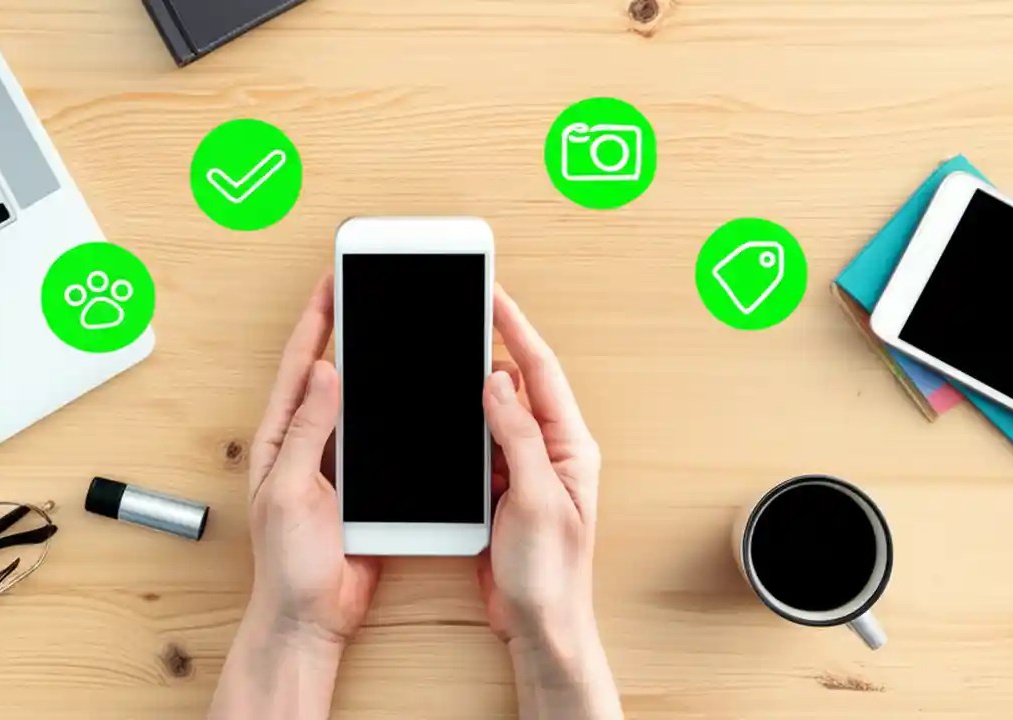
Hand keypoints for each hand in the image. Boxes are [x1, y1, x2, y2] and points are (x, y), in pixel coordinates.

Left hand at [210, 272, 378, 719]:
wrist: (311, 617)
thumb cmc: (287, 565)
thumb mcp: (292, 491)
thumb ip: (308, 431)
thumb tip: (325, 372)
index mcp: (280, 438)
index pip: (299, 364)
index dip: (316, 320)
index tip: (333, 281)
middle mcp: (306, 443)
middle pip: (329, 373)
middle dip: (345, 329)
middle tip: (366, 289)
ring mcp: (335, 463)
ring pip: (358, 403)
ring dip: (374, 368)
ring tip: (393, 329)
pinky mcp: (363, 485)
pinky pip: (381, 439)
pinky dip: (394, 414)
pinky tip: (411, 396)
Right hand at [479, 285, 622, 719]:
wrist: (540, 627)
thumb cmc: (552, 574)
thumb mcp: (536, 498)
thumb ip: (519, 436)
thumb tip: (499, 381)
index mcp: (569, 446)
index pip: (541, 372)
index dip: (515, 329)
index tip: (492, 296)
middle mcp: (549, 452)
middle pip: (516, 385)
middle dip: (489, 350)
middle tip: (460, 315)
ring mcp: (524, 471)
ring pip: (493, 414)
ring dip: (471, 392)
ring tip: (445, 359)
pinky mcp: (500, 490)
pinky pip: (478, 447)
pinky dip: (461, 430)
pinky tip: (443, 419)